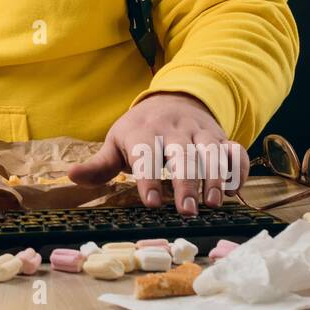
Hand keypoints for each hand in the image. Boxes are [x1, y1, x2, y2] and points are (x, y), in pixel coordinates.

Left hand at [67, 92, 249, 213]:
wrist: (172, 100)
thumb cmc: (139, 131)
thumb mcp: (116, 143)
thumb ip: (98, 165)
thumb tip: (71, 176)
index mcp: (144, 131)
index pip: (146, 152)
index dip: (148, 176)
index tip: (150, 202)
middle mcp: (174, 129)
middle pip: (182, 154)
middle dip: (185, 182)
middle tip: (186, 210)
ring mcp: (200, 131)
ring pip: (211, 151)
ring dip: (214, 177)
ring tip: (212, 203)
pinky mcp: (221, 137)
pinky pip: (234, 150)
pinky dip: (237, 169)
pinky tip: (233, 190)